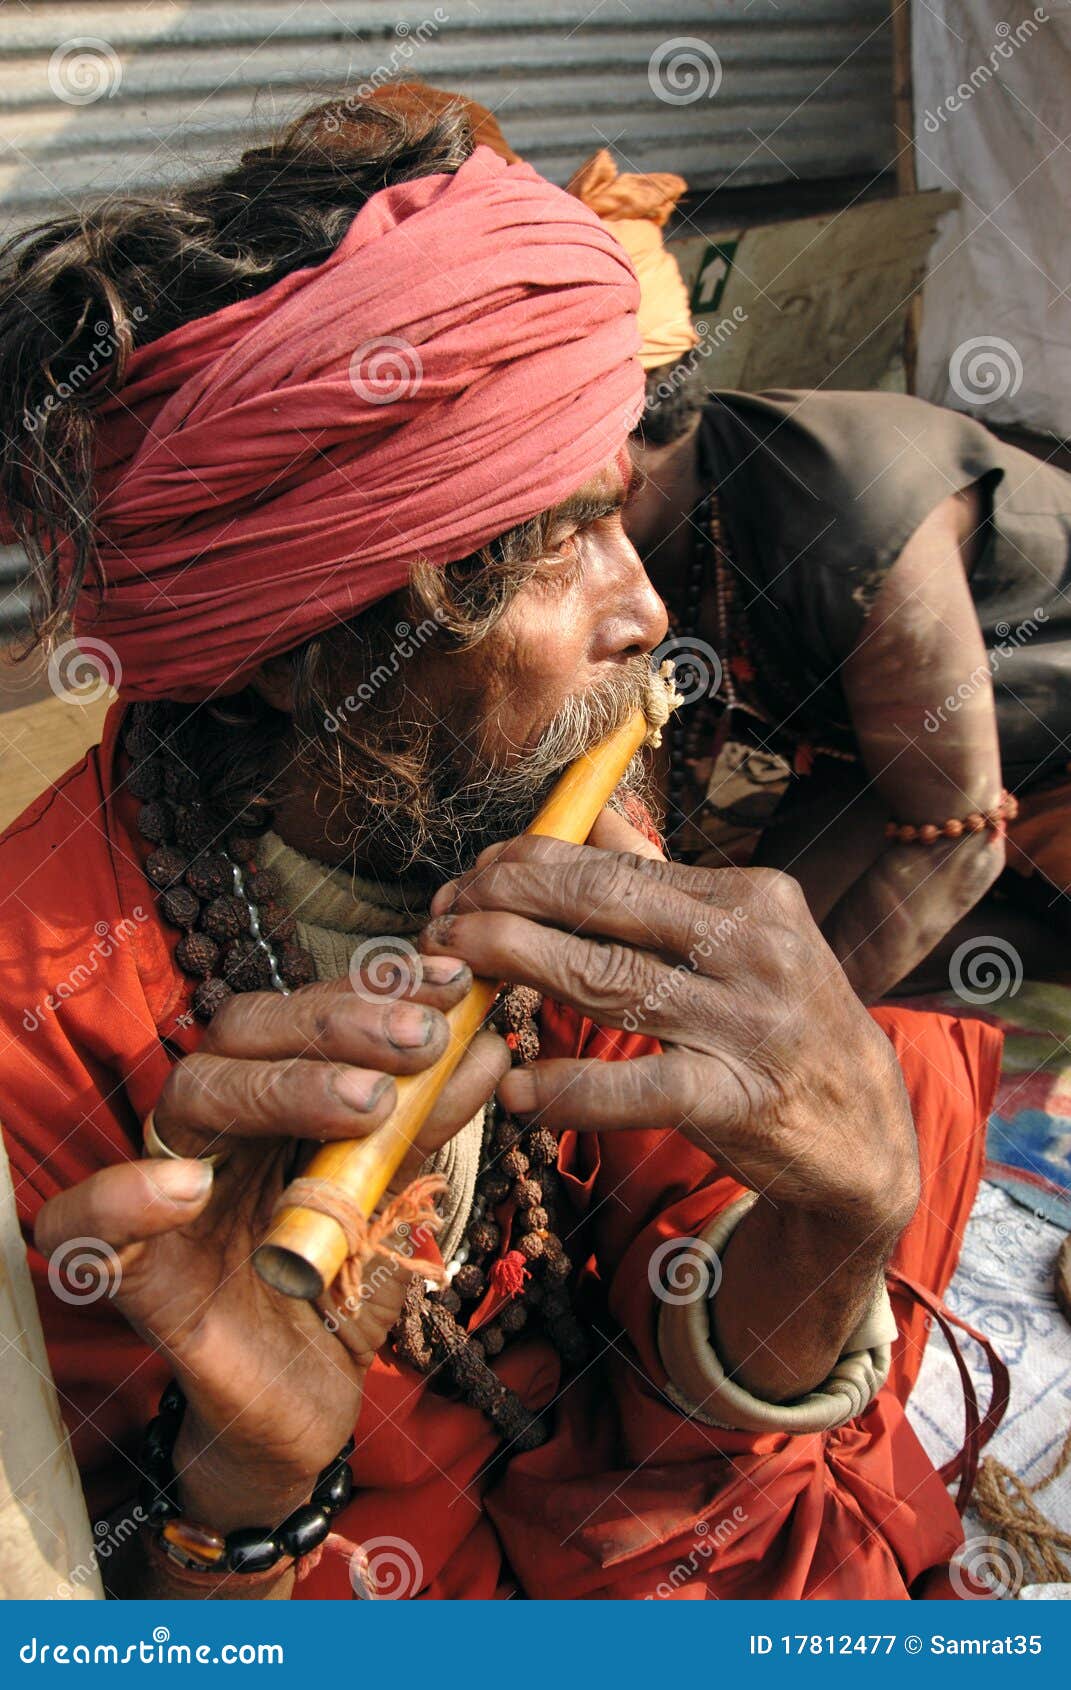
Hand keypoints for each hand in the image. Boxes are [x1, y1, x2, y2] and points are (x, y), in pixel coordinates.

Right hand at [34, 963, 508, 1531]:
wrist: (306, 1404)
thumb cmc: (341, 1289)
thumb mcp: (396, 1198)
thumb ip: (426, 1125)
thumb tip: (488, 1047)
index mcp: (271, 1098)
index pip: (303, 1013)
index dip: (373, 988)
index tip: (451, 980)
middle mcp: (218, 1127)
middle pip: (244, 1033)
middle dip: (338, 1022)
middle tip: (422, 1039)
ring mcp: (172, 1192)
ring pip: (190, 1097)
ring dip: (280, 1087)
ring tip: (370, 1102)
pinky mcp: (134, 1274)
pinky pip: (84, 1226)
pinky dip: (121, 1199)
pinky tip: (184, 1188)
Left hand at [421, 839, 918, 1238]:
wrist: (867, 1132)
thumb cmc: (783, 1024)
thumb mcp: (745, 939)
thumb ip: (665, 880)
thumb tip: (595, 813)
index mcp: (750, 897)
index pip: (621, 867)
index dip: (533, 865)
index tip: (473, 874)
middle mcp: (753, 948)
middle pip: (608, 909)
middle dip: (511, 901)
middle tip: (444, 912)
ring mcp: (748, 1023)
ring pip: (613, 982)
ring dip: (520, 967)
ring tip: (454, 966)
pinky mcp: (740, 1099)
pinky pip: (642, 1088)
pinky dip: (575, 1086)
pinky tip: (520, 1087)